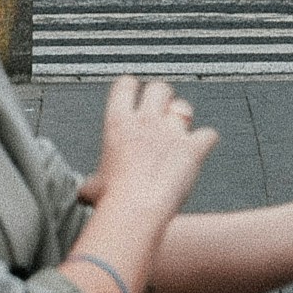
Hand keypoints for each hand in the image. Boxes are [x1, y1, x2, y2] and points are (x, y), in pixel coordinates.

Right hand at [82, 72, 219, 223]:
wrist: (137, 207)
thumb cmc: (113, 197)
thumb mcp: (93, 185)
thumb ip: (93, 181)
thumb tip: (84, 192)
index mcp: (118, 122)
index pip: (126, 84)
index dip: (131, 87)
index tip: (134, 94)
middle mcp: (146, 120)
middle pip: (160, 88)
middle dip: (162, 98)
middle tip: (161, 112)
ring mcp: (171, 132)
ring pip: (184, 106)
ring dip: (184, 116)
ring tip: (181, 129)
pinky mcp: (192, 149)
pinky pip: (208, 134)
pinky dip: (206, 140)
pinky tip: (202, 147)